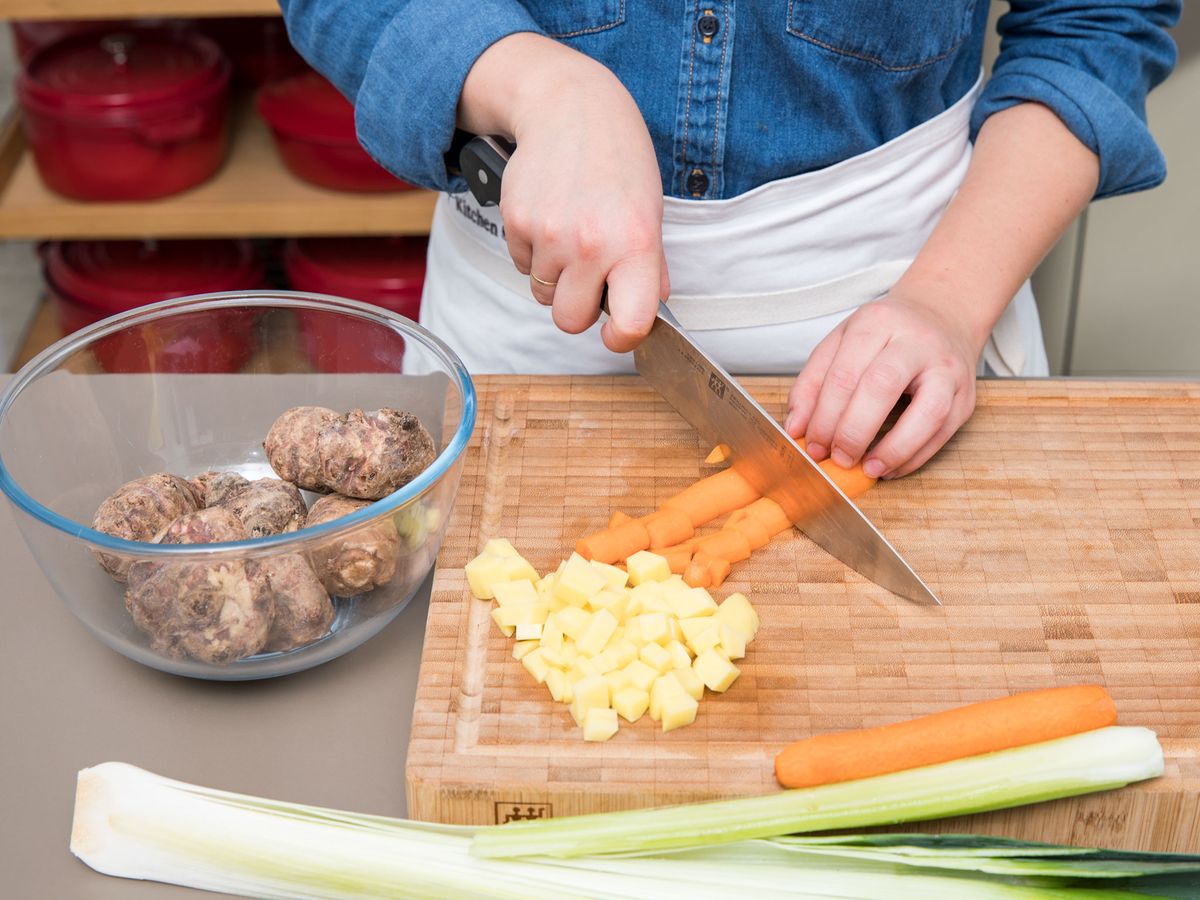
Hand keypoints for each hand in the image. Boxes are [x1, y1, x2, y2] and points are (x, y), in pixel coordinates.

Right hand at [460, 34, 667, 351]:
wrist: (570, 107)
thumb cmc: (618, 159)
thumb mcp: (650, 210)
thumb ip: (649, 267)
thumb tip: (646, 312)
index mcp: (636, 245)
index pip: (631, 323)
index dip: (623, 338)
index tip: (619, 332)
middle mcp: (592, 245)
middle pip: (570, 321)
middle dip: (577, 308)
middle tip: (588, 278)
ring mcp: (550, 235)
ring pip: (543, 293)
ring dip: (554, 275)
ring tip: (570, 233)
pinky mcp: (517, 222)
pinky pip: (521, 264)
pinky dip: (532, 251)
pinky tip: (549, 217)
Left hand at [784, 285, 981, 478]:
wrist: (943, 315)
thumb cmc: (885, 335)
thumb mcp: (841, 342)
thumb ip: (812, 382)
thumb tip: (795, 428)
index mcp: (877, 322)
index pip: (845, 373)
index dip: (824, 415)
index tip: (811, 444)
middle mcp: (917, 342)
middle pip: (882, 387)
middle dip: (853, 431)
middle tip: (836, 457)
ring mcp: (948, 369)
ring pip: (927, 413)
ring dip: (893, 449)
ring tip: (867, 469)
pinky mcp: (966, 397)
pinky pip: (942, 433)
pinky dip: (914, 457)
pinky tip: (889, 468)